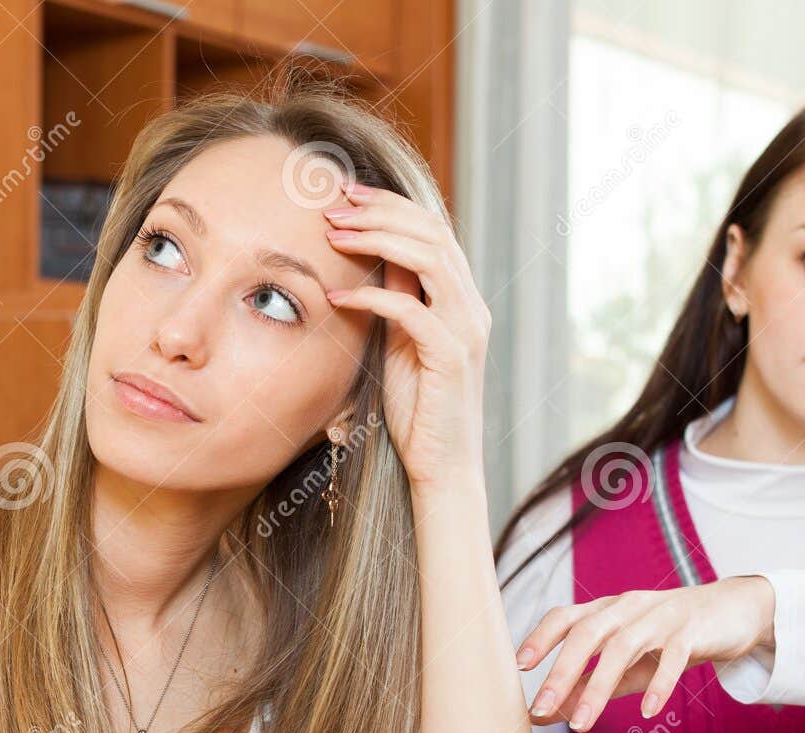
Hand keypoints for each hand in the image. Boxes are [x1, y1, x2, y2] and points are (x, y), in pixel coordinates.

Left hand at [323, 182, 490, 491]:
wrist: (442, 465)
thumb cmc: (418, 409)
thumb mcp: (400, 341)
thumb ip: (396, 297)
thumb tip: (372, 254)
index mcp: (462, 298)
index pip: (432, 229)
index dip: (389, 204)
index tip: (345, 195)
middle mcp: (471, 306)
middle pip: (432, 231)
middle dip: (379, 210)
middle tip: (332, 206)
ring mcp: (466, 329)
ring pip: (429, 257)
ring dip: (376, 239)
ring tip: (334, 235)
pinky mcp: (451, 356)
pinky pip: (411, 309)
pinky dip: (372, 295)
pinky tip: (338, 296)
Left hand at [518, 576, 776, 730]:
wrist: (733, 612)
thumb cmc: (670, 638)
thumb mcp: (626, 665)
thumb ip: (587, 685)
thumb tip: (543, 714)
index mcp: (607, 611)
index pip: (565, 617)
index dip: (540, 639)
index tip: (518, 667)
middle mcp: (628, 607)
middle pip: (587, 633)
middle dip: (561, 672)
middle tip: (542, 709)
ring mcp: (660, 615)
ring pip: (624, 646)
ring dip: (598, 687)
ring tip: (582, 724)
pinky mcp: (693, 629)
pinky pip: (673, 655)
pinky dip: (659, 684)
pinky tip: (648, 711)